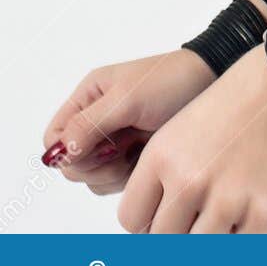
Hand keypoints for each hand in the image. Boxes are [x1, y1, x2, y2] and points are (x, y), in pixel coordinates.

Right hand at [42, 50, 215, 195]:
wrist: (213, 83)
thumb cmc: (171, 82)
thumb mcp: (128, 98)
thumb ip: (90, 123)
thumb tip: (59, 152)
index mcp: (88, 97)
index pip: (54, 138)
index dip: (68, 152)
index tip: (98, 147)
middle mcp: (96, 120)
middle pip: (72, 165)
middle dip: (96, 165)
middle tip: (124, 150)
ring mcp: (115, 142)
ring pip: (94, 179)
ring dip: (115, 174)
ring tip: (139, 150)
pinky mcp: (134, 159)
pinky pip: (118, 183)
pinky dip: (131, 178)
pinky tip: (148, 158)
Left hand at [117, 47, 266, 232]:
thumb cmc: (241, 101)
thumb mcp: (185, 129)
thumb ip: (166, 176)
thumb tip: (154, 230)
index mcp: (163, 156)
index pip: (132, 220)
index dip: (148, 222)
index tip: (162, 218)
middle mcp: (190, 180)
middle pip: (163, 241)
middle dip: (180, 232)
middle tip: (200, 214)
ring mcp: (228, 200)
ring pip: (201, 249)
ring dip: (213, 233)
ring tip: (230, 202)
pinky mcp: (266, 213)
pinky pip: (241, 247)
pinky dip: (245, 232)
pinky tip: (254, 200)